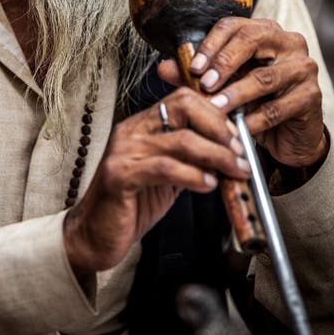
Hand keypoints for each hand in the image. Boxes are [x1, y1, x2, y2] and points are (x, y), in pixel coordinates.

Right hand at [63, 87, 249, 279]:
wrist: (94, 236)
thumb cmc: (131, 205)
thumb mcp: (167, 175)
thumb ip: (190, 159)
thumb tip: (229, 152)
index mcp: (142, 125)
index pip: (183, 98)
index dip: (216, 115)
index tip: (237, 137)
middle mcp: (132, 130)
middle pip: (183, 107)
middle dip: (219, 128)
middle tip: (240, 153)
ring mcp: (124, 150)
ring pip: (182, 139)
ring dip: (217, 156)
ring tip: (235, 172)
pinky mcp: (120, 175)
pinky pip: (166, 168)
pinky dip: (194, 175)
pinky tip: (209, 185)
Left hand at [159, 17, 327, 169]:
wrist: (289, 135)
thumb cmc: (255, 102)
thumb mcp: (225, 85)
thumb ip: (197, 75)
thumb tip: (163, 67)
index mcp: (265, 31)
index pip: (234, 25)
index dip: (211, 44)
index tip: (193, 66)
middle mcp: (289, 43)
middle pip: (252, 40)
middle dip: (223, 62)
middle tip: (203, 83)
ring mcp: (303, 68)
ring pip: (264, 77)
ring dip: (235, 94)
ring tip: (215, 107)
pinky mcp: (312, 96)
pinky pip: (278, 108)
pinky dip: (255, 120)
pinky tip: (239, 128)